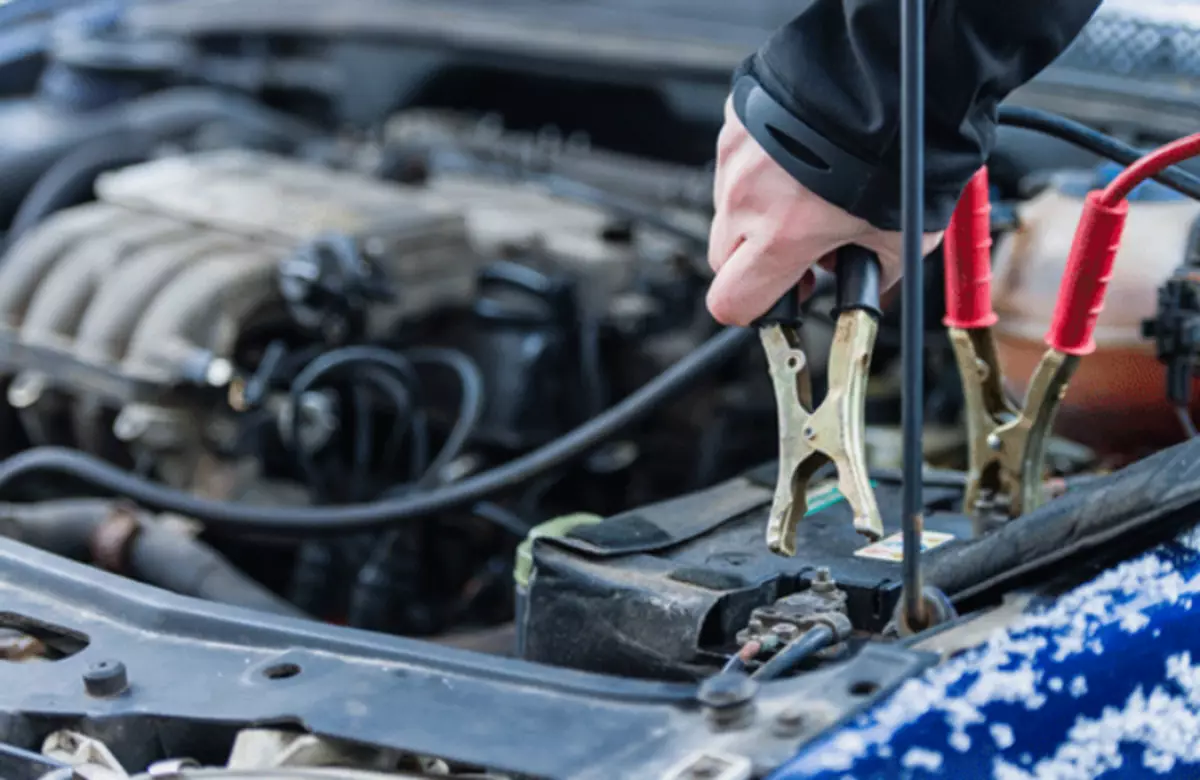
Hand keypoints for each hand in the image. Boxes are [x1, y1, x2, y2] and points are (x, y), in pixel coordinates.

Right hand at [706, 97, 942, 325]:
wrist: (890, 73)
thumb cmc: (899, 151)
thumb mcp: (903, 236)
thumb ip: (876, 274)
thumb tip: (870, 290)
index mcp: (779, 238)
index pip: (731, 302)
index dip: (753, 310)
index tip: (780, 299)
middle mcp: (746, 199)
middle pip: (723, 258)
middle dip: (755, 261)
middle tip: (800, 247)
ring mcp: (736, 156)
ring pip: (730, 207)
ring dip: (758, 211)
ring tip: (809, 190)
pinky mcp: (738, 121)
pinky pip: (738, 160)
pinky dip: (763, 167)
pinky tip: (803, 155)